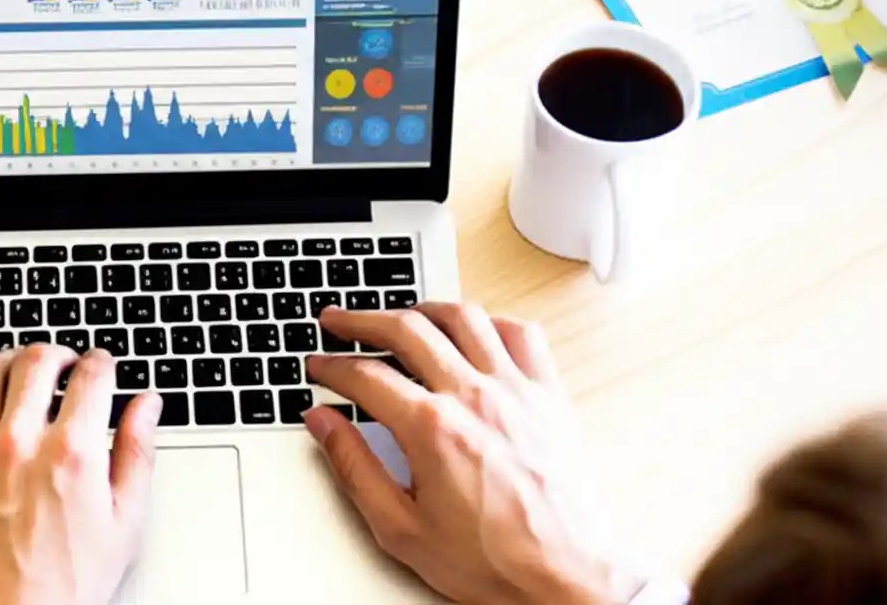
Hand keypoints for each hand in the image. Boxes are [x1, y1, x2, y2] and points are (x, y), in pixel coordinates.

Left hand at [0, 345, 162, 604]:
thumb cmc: (61, 588)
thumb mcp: (123, 524)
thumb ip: (137, 455)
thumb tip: (146, 408)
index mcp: (73, 454)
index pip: (91, 375)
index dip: (102, 363)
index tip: (100, 366)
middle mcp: (20, 444)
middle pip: (38, 361)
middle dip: (59, 354)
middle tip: (64, 364)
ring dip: (10, 359)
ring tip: (20, 369)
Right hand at [304, 304, 642, 604]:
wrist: (568, 580)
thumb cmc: (494, 562)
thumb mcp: (401, 529)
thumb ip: (354, 468)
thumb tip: (323, 425)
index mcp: (433, 429)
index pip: (366, 376)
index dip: (332, 365)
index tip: (318, 365)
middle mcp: (475, 397)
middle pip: (407, 329)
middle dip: (362, 320)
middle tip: (339, 320)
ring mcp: (516, 391)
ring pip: (464, 317)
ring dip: (423, 309)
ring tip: (401, 315)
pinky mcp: (549, 396)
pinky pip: (521, 334)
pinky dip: (492, 321)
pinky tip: (475, 330)